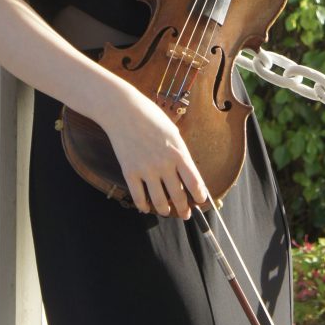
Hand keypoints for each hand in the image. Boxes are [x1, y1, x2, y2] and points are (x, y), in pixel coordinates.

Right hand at [102, 86, 208, 219]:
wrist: (123, 110)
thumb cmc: (150, 117)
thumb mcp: (172, 132)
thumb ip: (179, 153)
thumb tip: (186, 173)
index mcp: (178, 152)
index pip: (195, 182)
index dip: (200, 196)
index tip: (201, 200)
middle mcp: (164, 164)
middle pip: (178, 196)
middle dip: (184, 209)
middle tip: (186, 213)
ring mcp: (146, 170)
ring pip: (159, 202)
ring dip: (165, 210)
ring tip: (167, 211)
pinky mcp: (130, 172)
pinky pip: (138, 198)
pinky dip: (143, 206)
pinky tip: (146, 207)